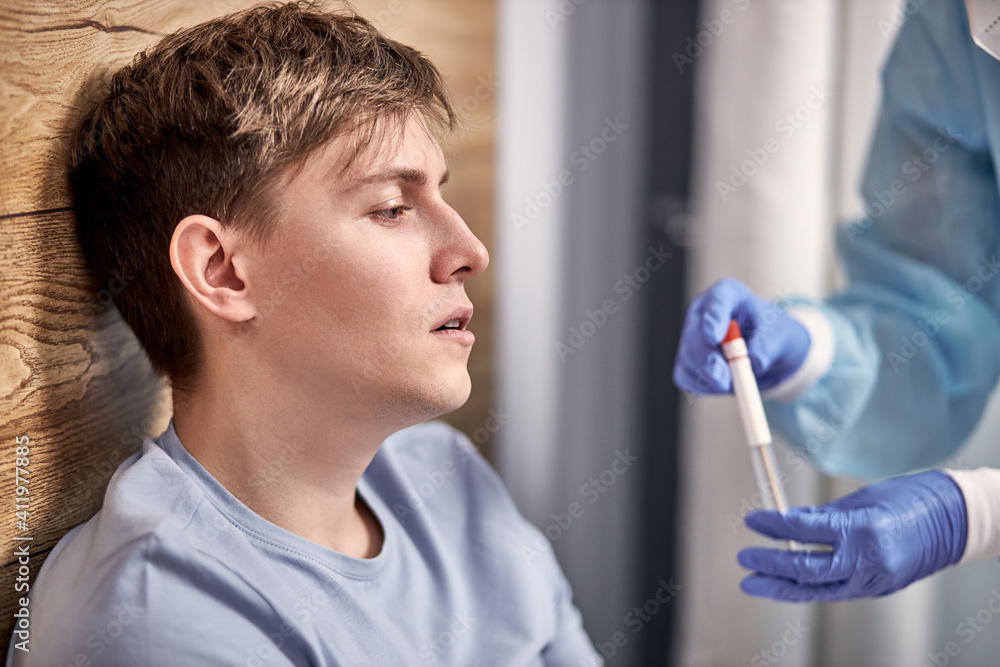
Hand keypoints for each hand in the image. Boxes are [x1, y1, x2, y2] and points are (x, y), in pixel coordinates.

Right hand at [673, 278, 809, 393]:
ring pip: (688, 358)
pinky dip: (703, 386)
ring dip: (708, 376)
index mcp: (728, 295)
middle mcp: (703, 313)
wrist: (772, 353)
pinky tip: (722, 385)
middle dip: (706, 358)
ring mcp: (692, 337)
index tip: (715, 337)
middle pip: (694, 334)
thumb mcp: (783, 336)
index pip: (716, 301)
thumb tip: (753, 361)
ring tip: (732, 383)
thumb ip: (768, 345)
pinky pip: (686, 377)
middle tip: (722, 376)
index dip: (713, 319)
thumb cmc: (775, 335)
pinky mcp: (688, 361)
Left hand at [738, 470, 967, 600]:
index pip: (804, 531)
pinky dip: (808, 587)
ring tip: (753, 582)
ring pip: (818, 589)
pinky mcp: (877, 589)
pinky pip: (834, 591)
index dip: (774, 526)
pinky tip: (787, 583)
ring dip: (781, 587)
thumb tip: (789, 522)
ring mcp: (874, 580)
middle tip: (744, 559)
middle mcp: (867, 561)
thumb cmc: (909, 499)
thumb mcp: (861, 498)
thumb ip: (824, 515)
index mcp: (862, 530)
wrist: (955, 521)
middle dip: (770, 565)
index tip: (753, 519)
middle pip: (806, 569)